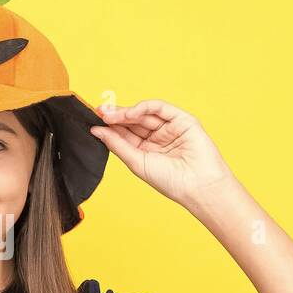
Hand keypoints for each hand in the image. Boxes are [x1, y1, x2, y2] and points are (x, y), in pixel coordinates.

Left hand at [90, 99, 234, 206]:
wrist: (198, 185)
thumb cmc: (170, 181)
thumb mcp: (136, 162)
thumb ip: (117, 145)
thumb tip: (96, 131)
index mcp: (146, 150)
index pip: (125, 134)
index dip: (110, 126)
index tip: (93, 121)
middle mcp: (157, 138)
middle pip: (133, 122)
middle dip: (116, 116)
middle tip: (100, 112)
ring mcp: (170, 128)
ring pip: (144, 114)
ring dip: (126, 112)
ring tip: (110, 113)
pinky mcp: (182, 120)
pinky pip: (160, 108)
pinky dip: (144, 107)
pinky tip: (130, 113)